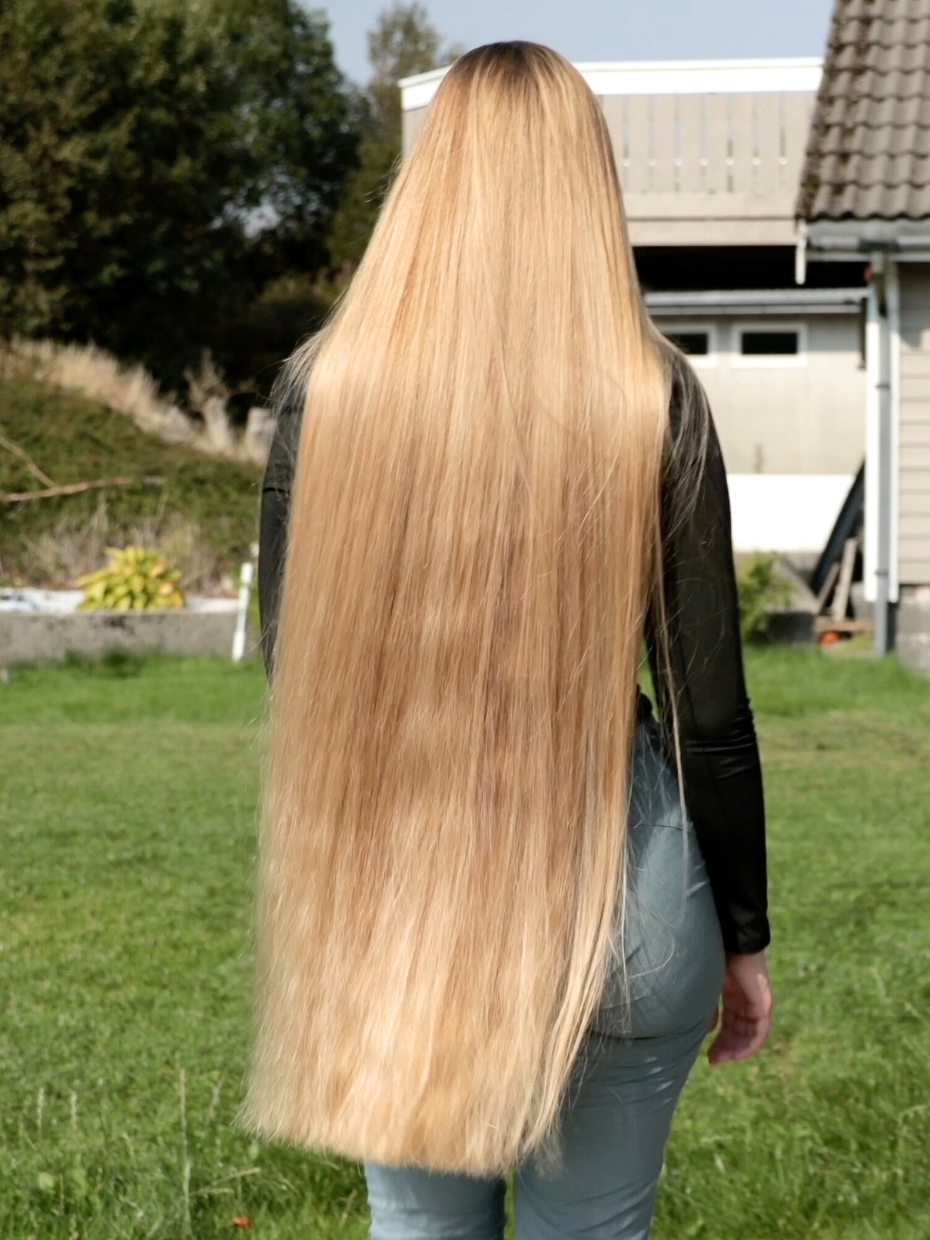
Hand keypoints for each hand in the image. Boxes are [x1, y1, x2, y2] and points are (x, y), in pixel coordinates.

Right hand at [707, 950, 772, 1064]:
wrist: (731, 940)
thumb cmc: (717, 957)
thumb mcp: (709, 987)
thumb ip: (710, 1008)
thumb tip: (709, 1031)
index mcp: (735, 996)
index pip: (730, 1024)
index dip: (720, 1040)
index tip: (708, 1054)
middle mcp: (747, 1003)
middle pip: (739, 1032)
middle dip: (726, 1048)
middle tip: (713, 1061)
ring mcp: (757, 1004)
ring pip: (750, 1035)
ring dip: (736, 1050)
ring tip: (721, 1060)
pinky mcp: (764, 1004)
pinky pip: (760, 1031)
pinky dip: (750, 1045)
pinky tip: (737, 1054)